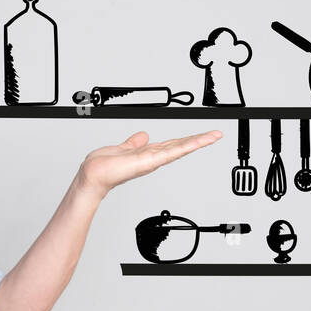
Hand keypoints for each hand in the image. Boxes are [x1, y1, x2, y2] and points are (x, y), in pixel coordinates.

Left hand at [78, 130, 222, 197]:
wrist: (93, 176)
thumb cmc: (102, 166)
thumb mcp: (122, 148)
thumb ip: (133, 143)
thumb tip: (143, 136)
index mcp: (147, 153)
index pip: (172, 144)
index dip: (187, 139)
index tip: (201, 134)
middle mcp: (152, 158)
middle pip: (180, 146)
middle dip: (199, 140)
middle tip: (216, 134)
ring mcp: (153, 161)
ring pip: (180, 148)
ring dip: (198, 142)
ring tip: (214, 136)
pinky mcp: (150, 162)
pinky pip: (171, 152)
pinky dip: (185, 146)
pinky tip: (197, 142)